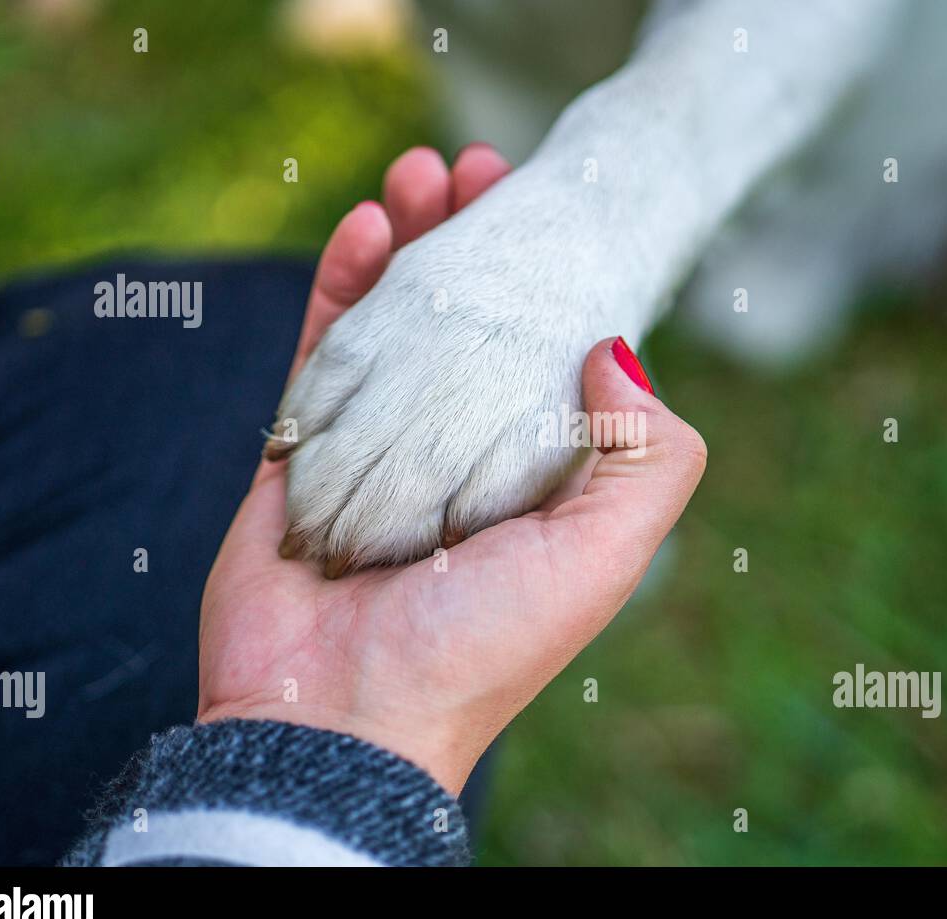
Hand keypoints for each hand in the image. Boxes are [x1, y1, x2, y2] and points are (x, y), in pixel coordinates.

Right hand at [197, 144, 706, 794]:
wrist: (342, 721)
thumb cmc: (483, 644)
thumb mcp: (605, 556)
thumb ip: (643, 456)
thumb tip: (615, 346)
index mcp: (530, 479)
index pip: (545, 356)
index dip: (551, 283)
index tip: (551, 212)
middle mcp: (457, 456)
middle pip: (472, 327)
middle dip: (479, 247)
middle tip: (482, 169)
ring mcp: (378, 448)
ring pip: (399, 326)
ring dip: (412, 247)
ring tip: (424, 173)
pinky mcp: (304, 448)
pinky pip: (324, 351)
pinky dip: (342, 286)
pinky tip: (364, 223)